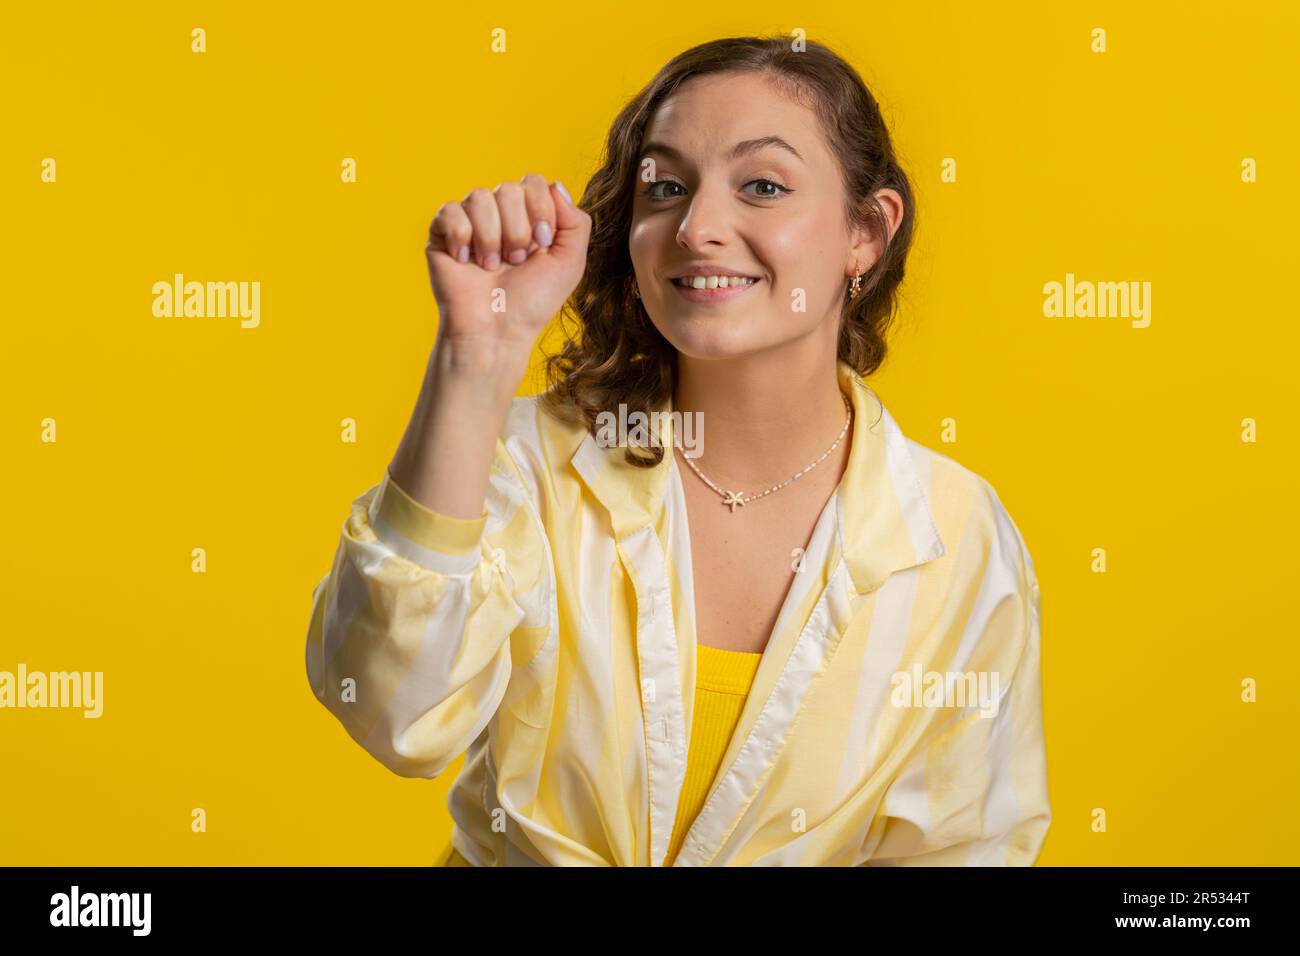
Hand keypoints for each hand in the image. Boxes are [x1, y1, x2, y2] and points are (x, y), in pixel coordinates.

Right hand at [426, 174, 590, 351]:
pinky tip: (465, 261)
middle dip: (516, 230)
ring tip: (491, 267)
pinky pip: (450, 211)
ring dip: (491, 237)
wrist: (497, 330)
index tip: (541, 245)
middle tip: (515, 262)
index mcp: (528, 217)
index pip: (533, 183)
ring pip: (479, 197)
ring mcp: (470, 223)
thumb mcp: (570, 263)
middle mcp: (499, 215)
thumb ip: (575, 221)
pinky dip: (461, 237)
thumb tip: (555, 184)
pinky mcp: (442, 234)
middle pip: (508, 188)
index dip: (539, 209)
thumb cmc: (533, 302)